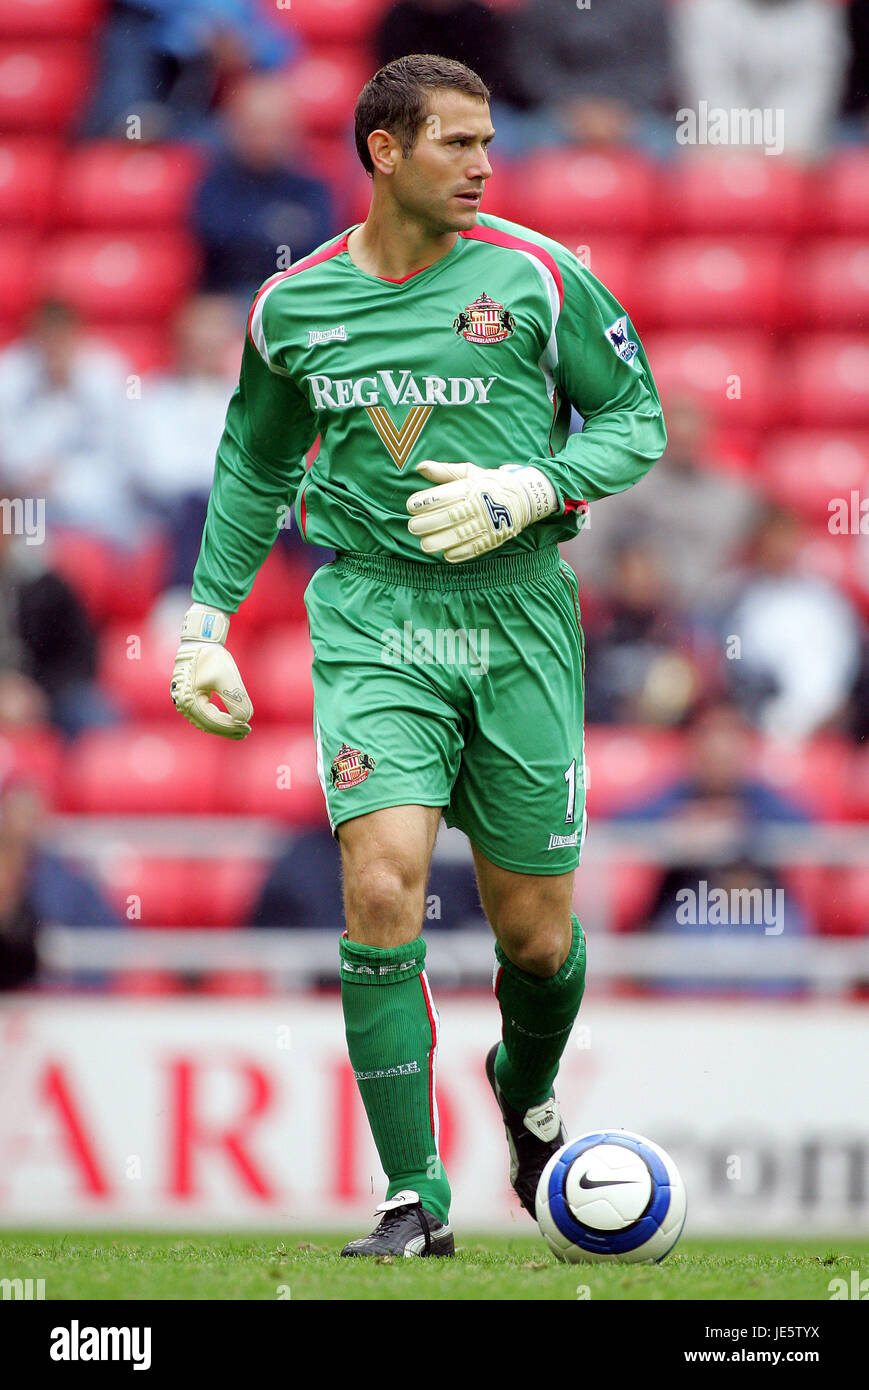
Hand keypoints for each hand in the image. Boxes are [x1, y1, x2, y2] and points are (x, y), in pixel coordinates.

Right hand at [170, 604, 252, 738]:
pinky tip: (229, 720)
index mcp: (190, 700)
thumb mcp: (227, 677)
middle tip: (247, 731)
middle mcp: (182, 704)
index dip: (231, 728)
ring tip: (241, 728)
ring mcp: (182, 701)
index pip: (213, 722)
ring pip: (204, 722)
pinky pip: (201, 715)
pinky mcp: (187, 697)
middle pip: (208, 725)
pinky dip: (215, 720)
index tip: (248, 728)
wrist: (198, 642)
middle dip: (228, 729)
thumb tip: (244, 720)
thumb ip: (236, 699)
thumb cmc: (212, 657)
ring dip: (222, 726)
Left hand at [406, 460, 556, 563]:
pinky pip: (475, 548)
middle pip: (450, 516)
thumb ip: (444, 471)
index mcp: (472, 486)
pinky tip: (445, 554)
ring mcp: (488, 523)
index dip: (426, 501)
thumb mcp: (470, 472)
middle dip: (428, 523)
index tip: (410, 506)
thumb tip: (419, 467)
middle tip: (412, 527)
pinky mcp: (494, 538)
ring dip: (440, 541)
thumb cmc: (490, 483)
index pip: (446, 494)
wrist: (525, 497)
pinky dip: (459, 553)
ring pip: (460, 534)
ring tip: (423, 544)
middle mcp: (480, 504)